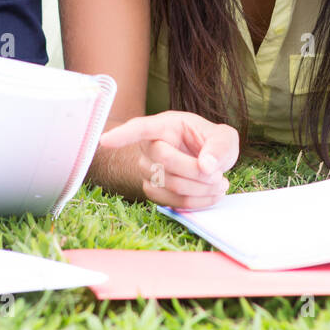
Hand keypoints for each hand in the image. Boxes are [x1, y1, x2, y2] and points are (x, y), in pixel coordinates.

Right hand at [97, 110, 238, 209]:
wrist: (209, 163)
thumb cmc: (212, 144)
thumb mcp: (224, 137)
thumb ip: (219, 147)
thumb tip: (206, 166)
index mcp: (164, 126)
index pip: (139, 128)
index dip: (122, 135)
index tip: (104, 141)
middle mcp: (150, 147)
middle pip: (163, 160)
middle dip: (196, 172)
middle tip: (218, 175)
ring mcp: (149, 170)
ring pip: (169, 185)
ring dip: (200, 190)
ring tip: (219, 183)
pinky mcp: (154, 190)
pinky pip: (171, 202)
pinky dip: (196, 202)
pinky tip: (210, 194)